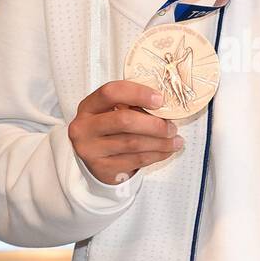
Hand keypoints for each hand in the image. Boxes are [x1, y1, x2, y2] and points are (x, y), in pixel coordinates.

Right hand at [68, 81, 183, 183]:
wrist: (95, 159)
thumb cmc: (109, 130)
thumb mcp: (111, 112)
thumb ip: (131, 105)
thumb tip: (164, 106)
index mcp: (88, 106)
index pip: (110, 92)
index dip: (137, 93)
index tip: (160, 100)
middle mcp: (84, 127)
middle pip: (124, 121)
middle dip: (154, 124)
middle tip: (172, 126)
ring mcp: (91, 149)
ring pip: (133, 143)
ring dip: (160, 142)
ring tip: (175, 140)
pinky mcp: (102, 168)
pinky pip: (135, 160)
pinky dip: (156, 155)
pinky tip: (166, 151)